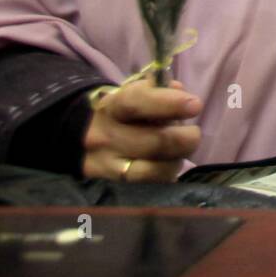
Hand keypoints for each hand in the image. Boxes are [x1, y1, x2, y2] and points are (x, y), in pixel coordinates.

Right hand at [83, 74, 202, 182]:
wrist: (81, 137)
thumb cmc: (122, 113)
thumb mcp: (133, 93)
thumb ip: (157, 89)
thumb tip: (179, 90)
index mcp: (112, 107)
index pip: (137, 102)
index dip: (169, 103)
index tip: (195, 105)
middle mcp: (106, 137)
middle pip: (155, 142)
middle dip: (185, 138)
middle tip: (193, 134)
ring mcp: (107, 166)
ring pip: (153, 170)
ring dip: (176, 160)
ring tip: (179, 152)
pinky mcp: (112, 187)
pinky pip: (149, 186)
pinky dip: (165, 176)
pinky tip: (167, 167)